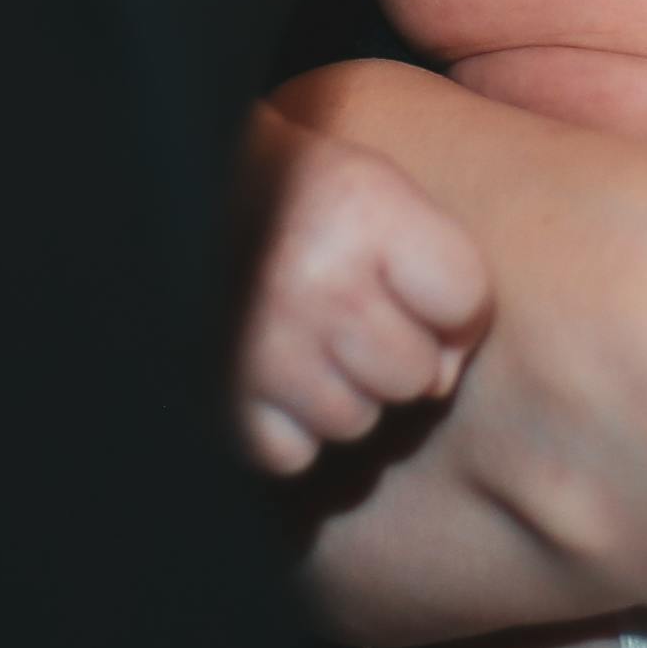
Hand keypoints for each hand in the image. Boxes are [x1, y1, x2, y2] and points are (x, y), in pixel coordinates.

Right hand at [236, 103, 495, 476]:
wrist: (182, 195)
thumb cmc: (299, 198)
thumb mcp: (381, 194)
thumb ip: (439, 273)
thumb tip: (439, 382)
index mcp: (362, 209)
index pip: (464, 300)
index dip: (445, 300)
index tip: (403, 275)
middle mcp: (313, 279)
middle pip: (414, 376)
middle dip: (390, 352)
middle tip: (343, 309)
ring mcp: (262, 344)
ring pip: (355, 422)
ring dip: (337, 392)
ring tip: (302, 337)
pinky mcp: (217, 396)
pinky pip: (291, 453)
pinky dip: (283, 428)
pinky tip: (267, 376)